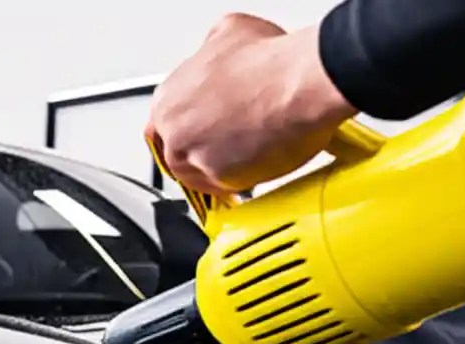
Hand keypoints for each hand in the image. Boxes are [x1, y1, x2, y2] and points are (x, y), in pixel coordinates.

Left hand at [146, 13, 357, 195]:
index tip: (202, 134)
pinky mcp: (219, 180)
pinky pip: (224, 189)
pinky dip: (239, 182)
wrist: (299, 85)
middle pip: (178, 154)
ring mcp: (193, 157)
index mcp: (168, 97)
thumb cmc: (270, 62)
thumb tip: (216, 55)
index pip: (165, 126)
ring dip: (217, 170)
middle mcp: (175, 130)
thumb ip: (210, 52)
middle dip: (201, 152)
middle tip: (225, 148)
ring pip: (198, 176)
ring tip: (244, 156)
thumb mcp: (228, 33)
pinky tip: (255, 166)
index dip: (189, 130)